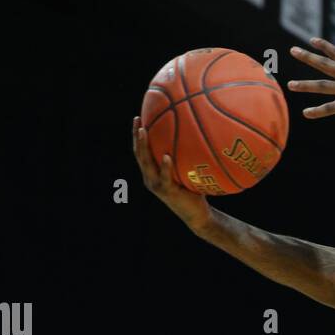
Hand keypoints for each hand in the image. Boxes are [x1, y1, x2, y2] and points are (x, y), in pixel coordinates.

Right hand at [132, 117, 214, 233]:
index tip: (138, 118)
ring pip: (146, 164)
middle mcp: (151, 178)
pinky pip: (165, 177)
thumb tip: (197, 134)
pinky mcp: (168, 192)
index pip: (141, 152)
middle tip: (138, 120)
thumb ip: (187, 157)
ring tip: (144, 132)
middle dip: (136, 137)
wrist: (198, 215)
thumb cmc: (195, 191)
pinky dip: (165, 166)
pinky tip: (166, 156)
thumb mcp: (188, 172)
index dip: (137, 136)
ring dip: (144, 146)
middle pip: (139, 155)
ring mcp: (158, 186)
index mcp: (153, 173)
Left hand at [288, 39, 334, 129]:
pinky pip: (331, 108)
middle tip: (292, 50)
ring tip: (290, 85)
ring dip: (305, 85)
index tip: (311, 40)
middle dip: (308, 57)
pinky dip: (317, 111)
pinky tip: (306, 113)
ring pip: (323, 86)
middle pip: (325, 64)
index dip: (324, 46)